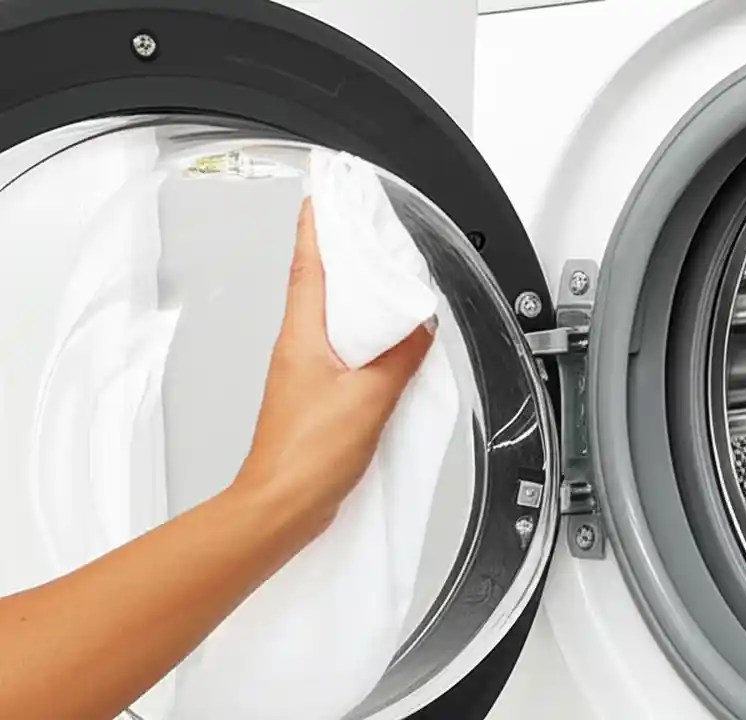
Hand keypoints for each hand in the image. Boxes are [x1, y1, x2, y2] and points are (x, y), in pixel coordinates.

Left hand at [234, 198, 431, 529]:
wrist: (281, 506)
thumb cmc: (306, 456)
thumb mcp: (369, 398)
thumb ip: (400, 358)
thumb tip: (420, 331)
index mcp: (302, 336)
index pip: (309, 264)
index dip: (317, 225)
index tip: (325, 193)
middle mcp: (298, 347)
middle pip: (320, 284)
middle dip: (341, 250)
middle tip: (361, 224)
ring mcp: (304, 372)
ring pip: (332, 318)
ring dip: (354, 294)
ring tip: (381, 277)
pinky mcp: (316, 397)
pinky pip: (343, 352)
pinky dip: (363, 336)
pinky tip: (387, 346)